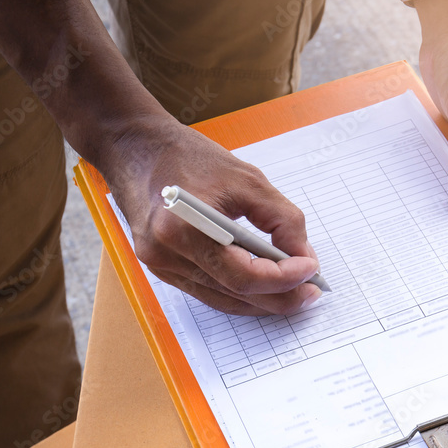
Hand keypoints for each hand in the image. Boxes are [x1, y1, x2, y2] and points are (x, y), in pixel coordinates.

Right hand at [99, 115, 322, 315]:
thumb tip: (303, 257)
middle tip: (311, 293)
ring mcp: (160, 265)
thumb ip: (283, 219)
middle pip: (234, 294)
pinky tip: (264, 288)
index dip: (284, 279)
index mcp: (182, 229)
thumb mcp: (248, 179)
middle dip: (280, 297)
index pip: (243, 275)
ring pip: (223, 300)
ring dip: (262, 301)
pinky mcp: (161, 267)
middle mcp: (166, 255)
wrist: (136, 147)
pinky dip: (239, 293)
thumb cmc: (188, 156)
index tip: (312, 270)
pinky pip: (208, 292)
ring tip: (295, 293)